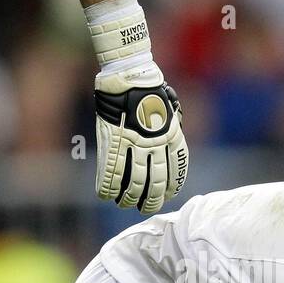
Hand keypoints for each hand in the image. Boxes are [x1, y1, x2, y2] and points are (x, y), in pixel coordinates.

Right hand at [94, 67, 188, 213]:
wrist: (129, 73)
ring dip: (129, 197)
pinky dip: (108, 187)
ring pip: (134, 182)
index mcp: (172, 136)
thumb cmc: (149, 88)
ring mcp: (134, 144)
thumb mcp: (171, 109)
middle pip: (156, 183)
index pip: (176, 171)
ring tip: (126, 204)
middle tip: (145, 209)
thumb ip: (171, 128)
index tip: (167, 197)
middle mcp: (156, 144)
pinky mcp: (113, 141)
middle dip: (151, 201)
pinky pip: (111, 172)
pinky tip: (106, 196)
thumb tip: (171, 140)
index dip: (172, 188)